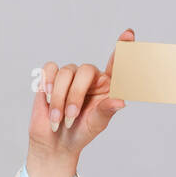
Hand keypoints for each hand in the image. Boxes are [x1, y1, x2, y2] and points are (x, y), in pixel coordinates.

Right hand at [25, 28, 133, 176]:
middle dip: (76, 96)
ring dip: (60, 100)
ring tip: (58, 120)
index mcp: (107, 86)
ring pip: (65, 72)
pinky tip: (47, 100)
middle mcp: (91, 77)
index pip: (117, 64)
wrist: (55, 143)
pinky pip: (50, 69)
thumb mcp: (97, 124)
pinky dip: (47, 85)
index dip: (123, 48)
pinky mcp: (51, 77)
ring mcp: (71, 76)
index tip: (128, 33)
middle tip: (71, 118)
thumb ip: (107, 110)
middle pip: (85, 70)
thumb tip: (121, 101)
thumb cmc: (81, 133)